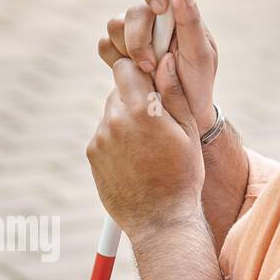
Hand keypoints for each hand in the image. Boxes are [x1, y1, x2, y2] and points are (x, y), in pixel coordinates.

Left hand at [86, 55, 205, 243]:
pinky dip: (116, 141)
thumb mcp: (188, 132)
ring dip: (124, 121)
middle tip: (155, 122)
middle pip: (117, 92)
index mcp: (139, 110)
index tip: (151, 82)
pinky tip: (135, 160)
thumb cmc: (182, 175)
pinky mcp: (92, 155)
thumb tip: (165, 60)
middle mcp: (113, 121)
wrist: (160, 220)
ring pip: (110, 115)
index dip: (139, 71)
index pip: (125, 67)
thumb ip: (173, 93)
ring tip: (147, 147)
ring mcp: (99, 139)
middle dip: (134, 98)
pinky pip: (104, 136)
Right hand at [98, 0, 218, 132]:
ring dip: (129, 51)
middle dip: (139, 38)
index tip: (160, 8)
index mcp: (175, 11)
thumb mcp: (201, 54)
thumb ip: (191, 21)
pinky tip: (134, 74)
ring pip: (114, 26)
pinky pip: (103, 45)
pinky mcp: (117, 51)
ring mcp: (132, 33)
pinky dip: (115, 60)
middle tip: (152, 64)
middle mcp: (152, 17)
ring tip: (148, 72)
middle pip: (132, 10)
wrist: (181, 115)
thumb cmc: (197, 83)